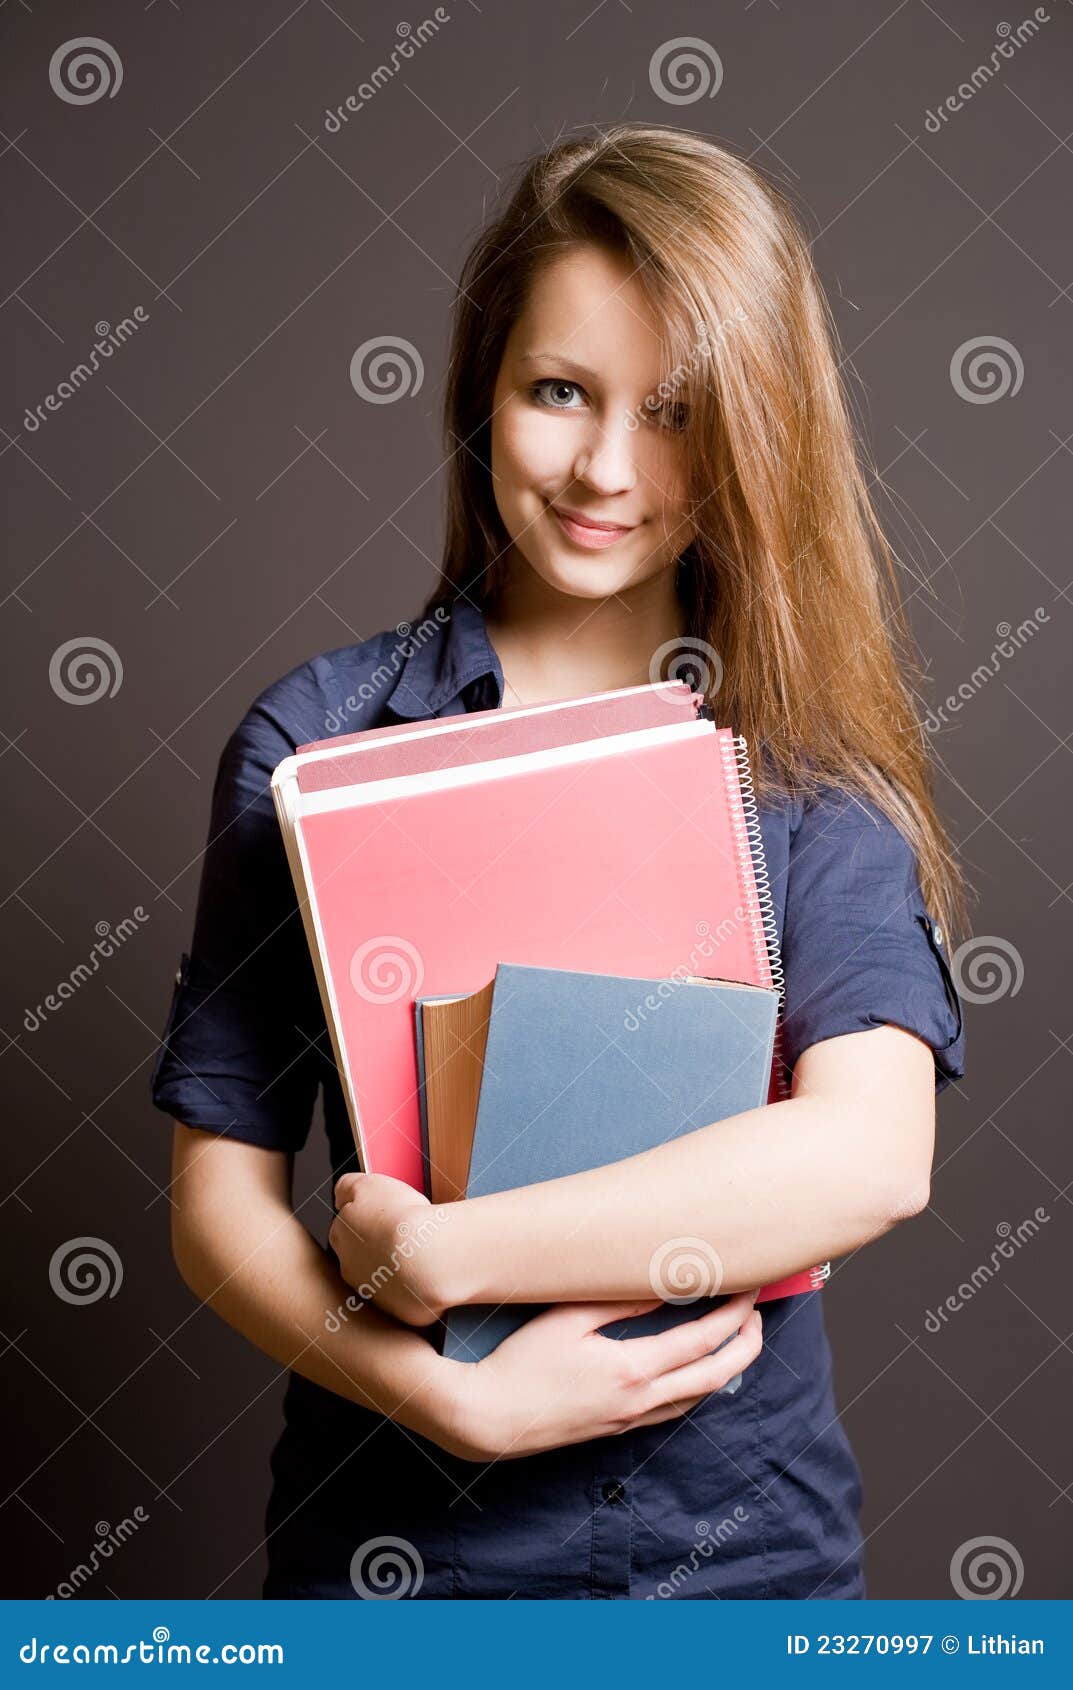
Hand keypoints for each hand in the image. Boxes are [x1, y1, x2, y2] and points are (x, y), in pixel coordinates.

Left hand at [328, 1172, 443, 1326]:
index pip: (346, 1226)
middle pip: (363, 1254)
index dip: (367, 1218)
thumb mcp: (367, 1184)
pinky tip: (432, 1270)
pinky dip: (420, 1285)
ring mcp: (376, 1292)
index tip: (385, 1213)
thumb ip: (347, 1187)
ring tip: (422, 1251)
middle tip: (404, 1232)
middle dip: (379, 1245)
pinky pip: (411, 1295)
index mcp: (340, 1237)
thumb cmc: (400, 1218)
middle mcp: (351, 1269)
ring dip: (399, 1266)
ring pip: (386, 1276)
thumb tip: (341, 1194)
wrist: (427, 1256)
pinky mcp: (402, 1309)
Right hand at [435, 1288, 763, 1462]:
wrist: (488, 1419)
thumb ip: (618, 1301)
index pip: (703, 1341)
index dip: (733, 1314)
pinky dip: (694, 1389)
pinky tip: (690, 1375)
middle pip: (714, 1377)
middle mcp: (639, 1401)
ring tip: (733, 1341)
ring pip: (696, 1399)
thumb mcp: (566, 1320)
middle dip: (745, 1346)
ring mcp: (628, 1420)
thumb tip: (660, 1284)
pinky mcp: (614, 1429)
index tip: (750, 1290)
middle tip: (758, 1316)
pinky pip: (671, 1412)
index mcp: (632, 1370)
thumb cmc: (520, 1362)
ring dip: (724, 1370)